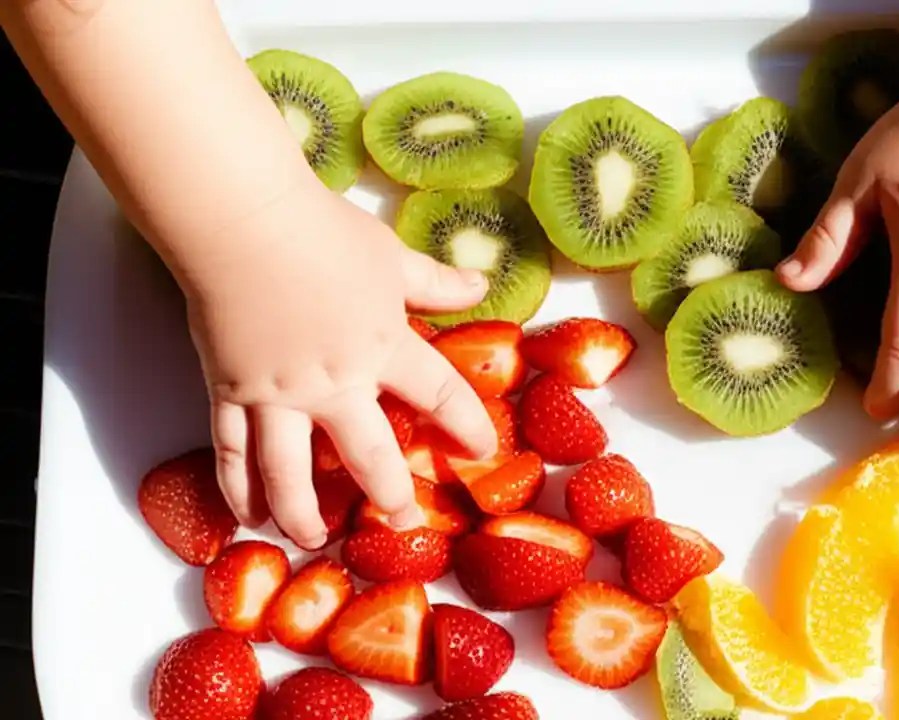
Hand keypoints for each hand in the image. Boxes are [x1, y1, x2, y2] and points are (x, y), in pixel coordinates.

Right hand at [182, 182, 497, 548]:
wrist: (242, 220)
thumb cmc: (321, 231)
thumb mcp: (391, 256)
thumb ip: (435, 283)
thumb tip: (480, 284)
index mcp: (383, 346)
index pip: (439, 396)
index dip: (465, 425)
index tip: (482, 450)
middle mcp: (335, 382)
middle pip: (369, 456)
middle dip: (391, 495)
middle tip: (404, 523)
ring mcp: (278, 393)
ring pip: (290, 473)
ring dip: (304, 514)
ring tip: (314, 541)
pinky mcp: (229, 391)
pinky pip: (232, 452)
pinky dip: (238, 489)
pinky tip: (248, 516)